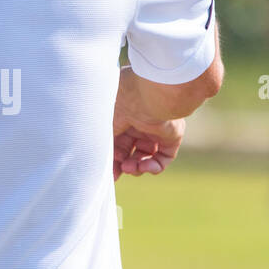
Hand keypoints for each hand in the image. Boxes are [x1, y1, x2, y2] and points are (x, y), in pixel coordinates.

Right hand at [112, 66, 186, 180]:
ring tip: (131, 168)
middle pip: (130, 152)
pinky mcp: (171, 136)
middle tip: (117, 174)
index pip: (116, 142)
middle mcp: (138, 123)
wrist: (148, 94)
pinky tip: (144, 166)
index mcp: (121, 116)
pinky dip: (154, 166)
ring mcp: (156, 130)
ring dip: (137, 167)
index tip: (106, 172)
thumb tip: (97, 163)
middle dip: (123, 165)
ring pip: (146, 157)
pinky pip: (164, 157)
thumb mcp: (104, 126)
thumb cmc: (121, 103)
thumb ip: (102, 145)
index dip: (111, 158)